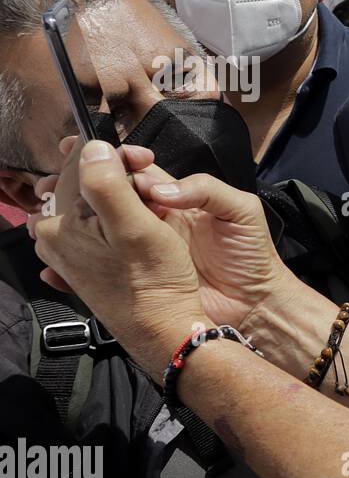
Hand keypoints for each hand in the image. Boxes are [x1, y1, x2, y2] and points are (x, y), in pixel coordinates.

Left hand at [29, 139, 210, 375]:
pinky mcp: (87, 268)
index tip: (144, 159)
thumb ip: (106, 183)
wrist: (165, 330)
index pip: (77, 167)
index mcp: (56, 224)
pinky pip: (96, 228)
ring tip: (151, 208)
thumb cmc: (154, 280)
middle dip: (115, 176)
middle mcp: (54, 238)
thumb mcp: (134, 226)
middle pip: (81, 187)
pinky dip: (115, 219)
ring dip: (120, 199)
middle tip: (150, 185)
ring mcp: (69, 255)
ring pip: (91, 207)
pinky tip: (138, 227)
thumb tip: (92, 147)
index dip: (113, 154)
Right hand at [34, 140, 305, 356]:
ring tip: (43, 215)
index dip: (114, 162)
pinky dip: (75, 264)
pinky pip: (102, 267)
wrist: (257, 305)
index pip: (138, 173)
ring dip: (69, 223)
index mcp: (177, 200)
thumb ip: (207, 190)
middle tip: (52, 184)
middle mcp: (155, 221)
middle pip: (110, 198)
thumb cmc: (252, 255)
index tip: (88, 154)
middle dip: (78, 189)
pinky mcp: (139, 277)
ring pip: (99, 231)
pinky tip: (55, 264)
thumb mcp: (241, 212)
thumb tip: (160, 191)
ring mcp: (144, 251)